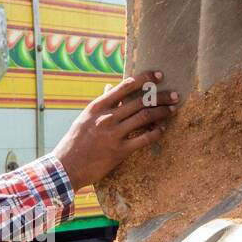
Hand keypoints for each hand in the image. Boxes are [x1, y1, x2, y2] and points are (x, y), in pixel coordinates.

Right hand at [52, 72, 177, 190]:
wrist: (66, 166)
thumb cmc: (75, 141)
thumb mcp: (85, 117)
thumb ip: (101, 103)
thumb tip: (109, 86)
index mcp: (98, 106)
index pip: (125, 86)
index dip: (145, 79)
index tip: (159, 75)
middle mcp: (107, 117)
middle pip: (140, 101)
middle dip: (160, 96)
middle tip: (175, 94)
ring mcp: (114, 134)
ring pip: (145, 117)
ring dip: (162, 112)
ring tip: (173, 109)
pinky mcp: (119, 151)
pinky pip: (143, 139)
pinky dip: (156, 133)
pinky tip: (162, 129)